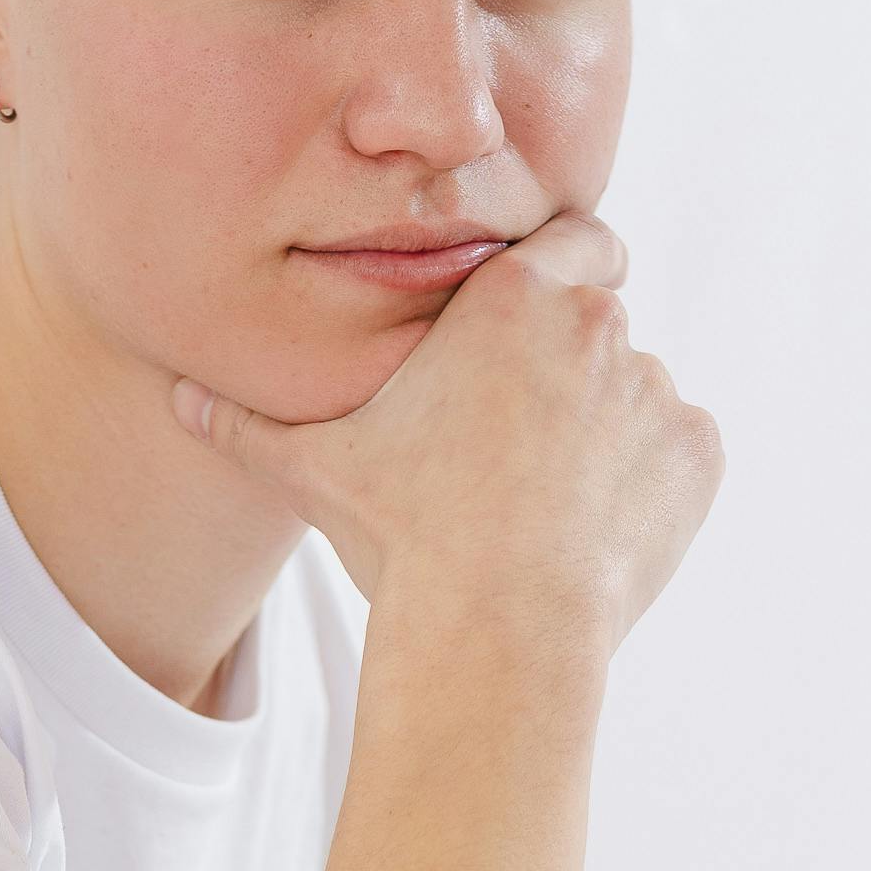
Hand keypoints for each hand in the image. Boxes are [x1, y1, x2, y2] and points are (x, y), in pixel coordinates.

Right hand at [171, 214, 721, 648]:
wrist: (496, 631)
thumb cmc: (402, 537)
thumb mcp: (313, 469)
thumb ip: (249, 424)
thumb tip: (174, 399)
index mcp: (515, 297)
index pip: (573, 239)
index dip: (560, 277)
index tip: (536, 331)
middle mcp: (599, 324)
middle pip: (598, 326)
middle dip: (568, 376)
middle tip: (517, 450)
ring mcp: (656, 389)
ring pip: (636, 398)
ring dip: (607, 435)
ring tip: (547, 507)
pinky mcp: (696, 456)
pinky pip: (679, 456)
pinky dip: (650, 486)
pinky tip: (592, 533)